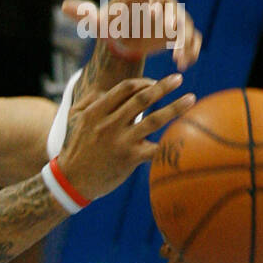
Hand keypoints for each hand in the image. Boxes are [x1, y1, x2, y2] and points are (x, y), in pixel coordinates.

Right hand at [57, 74, 195, 201]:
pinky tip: (184, 136)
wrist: (71, 182)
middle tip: (179, 80)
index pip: (126, 88)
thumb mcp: (74, 120)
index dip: (143, 82)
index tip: (154, 84)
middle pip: (143, 99)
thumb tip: (105, 88)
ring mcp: (121, 142)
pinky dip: (170, 142)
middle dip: (163, 87)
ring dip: (176, 108)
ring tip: (191, 99)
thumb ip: (89, 100)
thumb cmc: (75, 150)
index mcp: (97, 111)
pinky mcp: (129, 159)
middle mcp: (110, 124)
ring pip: (154, 120)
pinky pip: (155, 148)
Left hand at [62, 0, 201, 71]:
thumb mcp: (98, 21)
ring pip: (185, 24)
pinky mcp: (178, 33)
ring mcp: (173, 16)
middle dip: (173, 18)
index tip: (152, 10)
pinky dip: (190, 50)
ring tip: (179, 58)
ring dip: (185, 40)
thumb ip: (85, 14)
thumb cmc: (111, 23)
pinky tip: (184, 65)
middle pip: (173, 6)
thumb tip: (64, 6)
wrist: (125, 34)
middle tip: (170, 31)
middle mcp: (162, 1)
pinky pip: (190, 39)